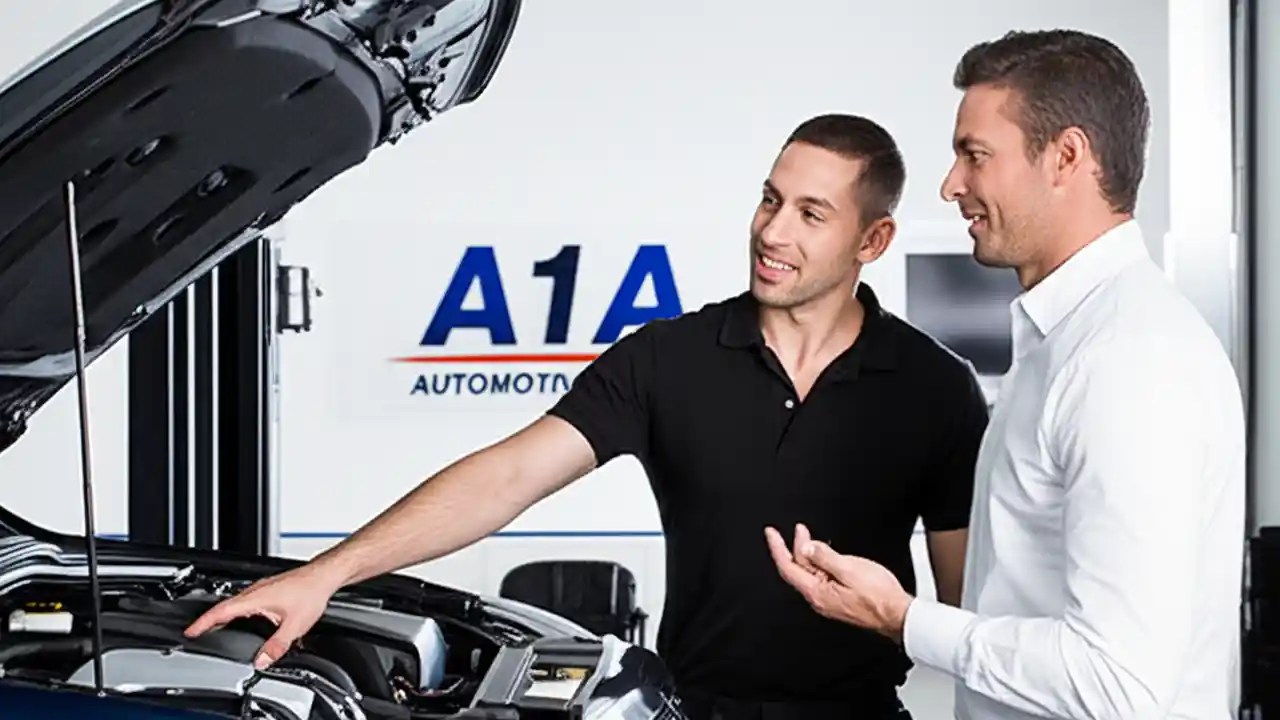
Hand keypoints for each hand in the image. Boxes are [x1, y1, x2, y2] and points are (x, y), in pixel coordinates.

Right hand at [183, 562, 343, 668]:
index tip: (190, 631)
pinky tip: (245, 618)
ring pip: (236, 602)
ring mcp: (262, 588)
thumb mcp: (294, 626)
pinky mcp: (269, 588)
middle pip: (224, 607)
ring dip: (224, 615)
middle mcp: (255, 591)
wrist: (323, 576)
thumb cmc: (310, 592)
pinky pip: (246, 600)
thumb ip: (276, 646)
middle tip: (198, 632)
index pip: (220, 611)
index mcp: (254, 598)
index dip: (202, 622)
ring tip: (216, 628)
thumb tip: (262, 660)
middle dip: (209, 620)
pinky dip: (238, 611)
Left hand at [764, 524, 912, 641]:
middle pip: (798, 569)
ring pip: (810, 574)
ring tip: (809, 537)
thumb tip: (807, 549)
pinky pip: (821, 579)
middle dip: (795, 546)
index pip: (788, 567)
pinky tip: (824, 556)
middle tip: (798, 528)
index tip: (771, 533)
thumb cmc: (879, 597)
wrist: (897, 615)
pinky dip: (818, 563)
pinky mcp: (838, 600)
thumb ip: (825, 557)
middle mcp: (819, 599)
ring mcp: (828, 601)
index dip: (777, 548)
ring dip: (807, 554)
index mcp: (817, 592)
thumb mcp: (850, 568)